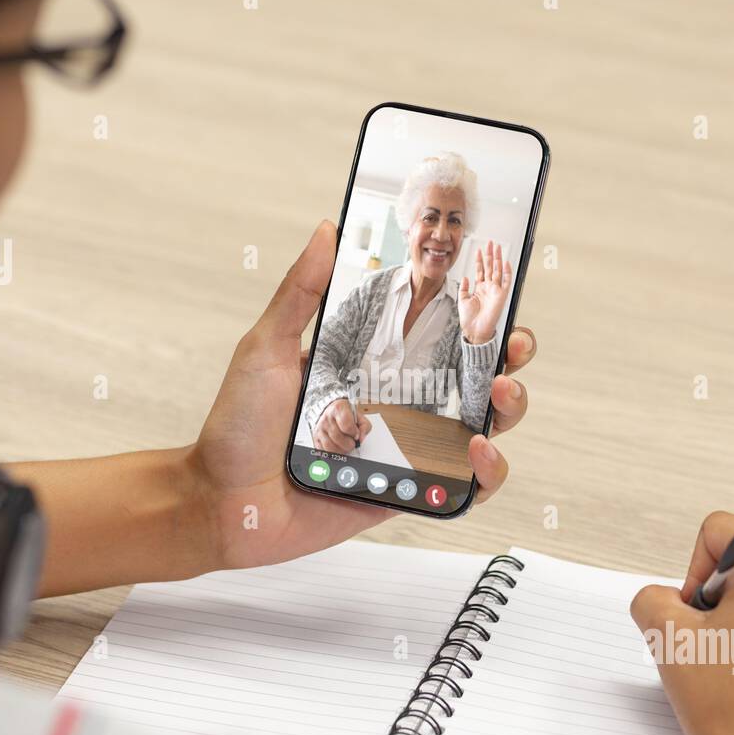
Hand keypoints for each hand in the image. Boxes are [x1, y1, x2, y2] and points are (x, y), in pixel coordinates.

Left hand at [190, 221, 537, 569]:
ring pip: (483, 428)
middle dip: (507, 355)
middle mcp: (396, 403)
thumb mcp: (266, 348)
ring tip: (499, 393)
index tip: (496, 294)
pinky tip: (476, 452)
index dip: (475, 315)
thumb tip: (327, 231)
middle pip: (474, 375)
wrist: (220, 503)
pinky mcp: (407, 493)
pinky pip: (463, 486)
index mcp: (370, 364)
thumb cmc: (237, 429)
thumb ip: (300, 292)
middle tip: (512, 345)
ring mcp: (406, 449)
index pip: (436, 332)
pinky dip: (486, 472)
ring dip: (509, 408)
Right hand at [311, 399, 371, 452]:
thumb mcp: (358, 415)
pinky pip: (323, 450)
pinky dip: (332, 452)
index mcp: (339, 409)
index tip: (356, 435)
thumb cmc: (344, 414)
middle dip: (348, 444)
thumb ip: (364, 426)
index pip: (346, 425)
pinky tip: (337, 448)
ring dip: (340, 450)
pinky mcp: (316, 437)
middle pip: (338, 437)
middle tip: (352, 443)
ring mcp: (320, 428)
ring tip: (345, 447)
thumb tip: (361, 438)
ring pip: (329, 446)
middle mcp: (327, 418)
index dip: (354, 433)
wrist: (330, 410)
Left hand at [458, 241, 512, 345]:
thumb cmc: (469, 319)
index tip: (479, 250)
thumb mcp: (462, 300)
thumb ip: (464, 287)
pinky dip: (507, 273)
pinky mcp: (501, 296)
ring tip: (496, 247)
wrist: (474, 330)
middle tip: (490, 243)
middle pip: (490, 267)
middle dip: (490, 254)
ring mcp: (495, 291)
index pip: (481, 270)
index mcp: (479, 288)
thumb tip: (465, 277)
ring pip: (497, 271)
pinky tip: (505, 263)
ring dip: (497, 259)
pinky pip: (506, 282)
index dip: (480, 260)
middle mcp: (488, 288)